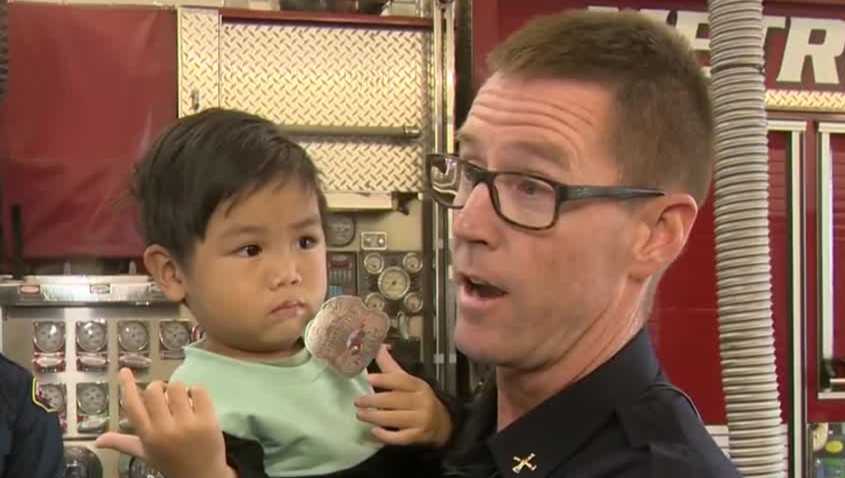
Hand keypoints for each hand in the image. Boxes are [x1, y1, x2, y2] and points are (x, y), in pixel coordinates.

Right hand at [94, 368, 235, 477]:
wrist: (202, 477)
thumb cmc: (171, 462)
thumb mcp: (146, 453)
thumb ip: (123, 443)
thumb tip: (97, 440)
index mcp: (147, 436)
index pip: (133, 406)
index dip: (127, 386)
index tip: (125, 370)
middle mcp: (164, 430)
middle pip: (154, 390)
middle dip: (159, 388)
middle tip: (166, 397)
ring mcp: (187, 425)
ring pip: (177, 387)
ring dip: (178, 390)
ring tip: (182, 402)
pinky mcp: (208, 421)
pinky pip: (198, 390)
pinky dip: (196, 392)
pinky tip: (196, 404)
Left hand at [353, 347, 451, 446]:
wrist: (441, 423)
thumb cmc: (418, 398)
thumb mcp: (408, 381)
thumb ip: (390, 365)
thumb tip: (378, 346)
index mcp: (417, 385)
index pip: (401, 380)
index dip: (384, 378)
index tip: (368, 378)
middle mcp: (421, 401)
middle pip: (395, 400)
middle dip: (374, 401)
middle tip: (357, 401)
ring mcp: (420, 420)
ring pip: (395, 419)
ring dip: (374, 417)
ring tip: (359, 415)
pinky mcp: (418, 436)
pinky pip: (400, 437)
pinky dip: (386, 435)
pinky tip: (374, 431)